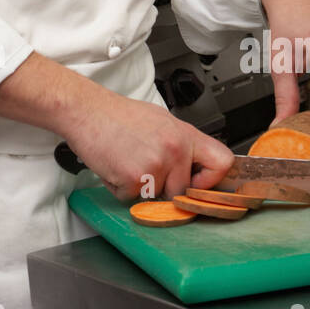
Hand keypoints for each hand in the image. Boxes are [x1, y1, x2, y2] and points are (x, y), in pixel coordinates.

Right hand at [59, 85, 234, 202]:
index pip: (222, 162)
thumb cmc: (118, 115)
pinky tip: (115, 165)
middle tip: (143, 165)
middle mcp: (175, 149)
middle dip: (162, 185)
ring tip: (127, 161)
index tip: (197, 183)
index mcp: (184, 134)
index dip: (211, 180)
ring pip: (156, 196)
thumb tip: (194, 164)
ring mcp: (156, 165)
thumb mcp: (160, 121)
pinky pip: (131, 198)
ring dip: (140, 187)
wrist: (86, 110)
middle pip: (182, 190)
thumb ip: (180, 143)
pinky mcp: (135, 178)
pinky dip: (120, 188)